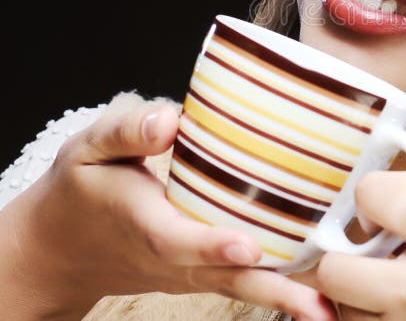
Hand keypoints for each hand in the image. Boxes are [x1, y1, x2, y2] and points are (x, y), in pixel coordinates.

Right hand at [0, 104, 335, 320]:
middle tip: (315, 302)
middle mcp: (171, 257)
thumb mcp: (88, 149)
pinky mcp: (201, 273)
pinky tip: (318, 294)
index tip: (248, 246)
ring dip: (283, 298)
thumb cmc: (82, 188)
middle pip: (224, 277)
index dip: (212, 245)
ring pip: (239, 286)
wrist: (62, 245)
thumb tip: (170, 120)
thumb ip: (126, 132)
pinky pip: (242, 283)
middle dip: (271, 288)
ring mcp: (188, 273)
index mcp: (144, 223)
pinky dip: (279, 291)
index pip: (178, 239)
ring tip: (326, 309)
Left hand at [304, 95, 405, 319]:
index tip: (396, 203)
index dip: (378, 192)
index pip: (371, 193)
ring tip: (395, 285)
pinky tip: (399, 311)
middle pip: (332, 265)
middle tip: (378, 250)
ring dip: (356, 292)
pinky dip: (368, 320)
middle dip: (346, 251)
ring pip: (340, 308)